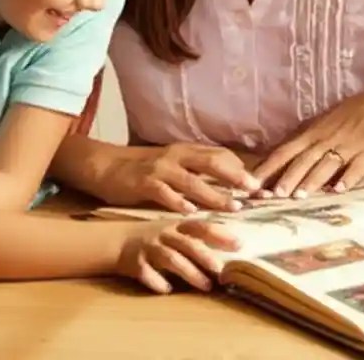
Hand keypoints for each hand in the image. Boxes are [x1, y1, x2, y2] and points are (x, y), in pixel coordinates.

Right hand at [102, 144, 260, 213]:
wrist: (105, 166)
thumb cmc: (143, 169)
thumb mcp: (173, 165)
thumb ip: (196, 171)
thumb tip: (226, 183)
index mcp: (186, 151)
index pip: (219, 155)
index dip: (240, 169)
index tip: (258, 184)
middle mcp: (176, 157)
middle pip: (211, 162)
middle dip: (234, 176)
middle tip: (254, 191)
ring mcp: (159, 169)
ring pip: (191, 180)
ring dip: (213, 194)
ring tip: (231, 207)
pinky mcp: (143, 183)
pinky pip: (162, 191)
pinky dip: (177, 201)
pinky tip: (189, 211)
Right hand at [116, 219, 240, 293]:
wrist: (115, 240)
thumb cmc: (154, 237)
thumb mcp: (174, 231)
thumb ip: (197, 236)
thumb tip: (233, 244)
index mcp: (177, 226)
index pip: (202, 227)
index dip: (220, 234)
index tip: (239, 244)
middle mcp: (164, 235)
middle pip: (188, 245)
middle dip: (205, 257)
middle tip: (222, 270)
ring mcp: (149, 249)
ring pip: (171, 259)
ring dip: (190, 273)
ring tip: (205, 286)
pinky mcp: (135, 263)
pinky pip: (147, 273)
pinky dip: (156, 281)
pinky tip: (166, 289)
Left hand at [253, 91, 363, 197]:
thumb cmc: (345, 118)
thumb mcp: (320, 125)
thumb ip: (301, 144)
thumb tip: (274, 161)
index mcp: (312, 134)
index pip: (285, 152)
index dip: (269, 167)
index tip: (254, 183)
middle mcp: (326, 140)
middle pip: (304, 160)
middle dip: (289, 178)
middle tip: (274, 195)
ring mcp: (348, 147)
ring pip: (327, 165)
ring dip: (313, 180)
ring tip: (300, 196)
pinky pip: (357, 167)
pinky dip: (348, 178)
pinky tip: (339, 189)